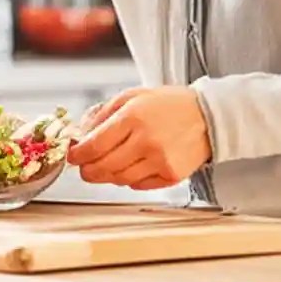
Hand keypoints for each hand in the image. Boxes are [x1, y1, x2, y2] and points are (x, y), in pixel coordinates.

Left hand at [67, 86, 211, 190]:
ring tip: (108, 165)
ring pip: (118, 179)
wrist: (207, 116)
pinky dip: (129, 179)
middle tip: (84, 167)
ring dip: (107, 175)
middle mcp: (146, 141)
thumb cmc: (168, 105)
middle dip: (87, 170)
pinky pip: (138, 185)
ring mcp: (160, 161)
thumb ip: (102, 115)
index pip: (94, 145)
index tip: (73, 156)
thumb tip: (79, 135)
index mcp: (133, 117)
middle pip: (103, 167)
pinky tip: (132, 166)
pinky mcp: (171, 176)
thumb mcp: (130, 96)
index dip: (78, 155)